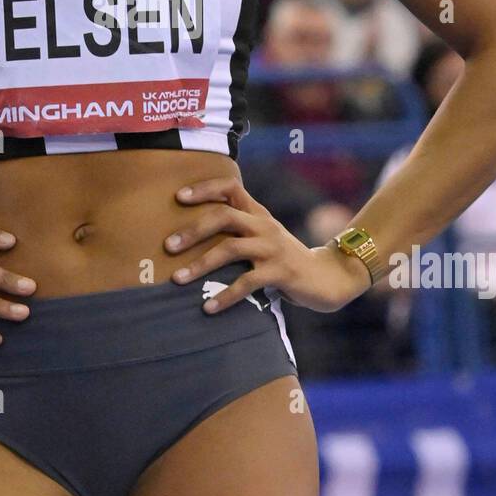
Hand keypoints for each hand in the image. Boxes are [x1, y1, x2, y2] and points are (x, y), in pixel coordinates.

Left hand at [165, 178, 371, 313]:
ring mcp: (273, 248)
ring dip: (200, 264)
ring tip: (177, 279)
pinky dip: (225, 296)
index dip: (205, 188)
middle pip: (224, 216)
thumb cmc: (284, 258)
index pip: (231, 187)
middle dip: (193, 230)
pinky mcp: (280, 272)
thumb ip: (238, 231)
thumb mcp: (263, 237)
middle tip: (168, 246)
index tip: (178, 197)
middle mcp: (264, 225)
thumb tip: (193, 235)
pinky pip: (247, 283)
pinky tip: (208, 307)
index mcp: (258, 213)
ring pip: (230, 249)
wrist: (327, 277)